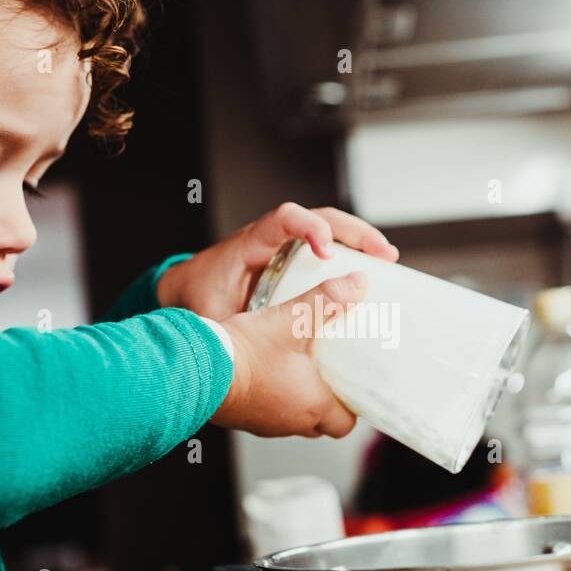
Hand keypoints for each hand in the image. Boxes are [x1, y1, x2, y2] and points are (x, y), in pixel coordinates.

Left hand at [156, 202, 396, 320]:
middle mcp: (271, 238)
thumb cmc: (194, 300)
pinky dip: (352, 256)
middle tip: (383, 253)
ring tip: (388, 259)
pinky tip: (373, 274)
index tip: (328, 250)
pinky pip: (327, 249)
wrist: (182, 291)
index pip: (283, 219)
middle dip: (354, 231)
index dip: (309, 227)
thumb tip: (251, 353)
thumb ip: (229, 330)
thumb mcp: (210, 318)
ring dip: (360, 240)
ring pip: (330, 227)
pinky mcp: (293, 262)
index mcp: (249, 244)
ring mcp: (285, 247)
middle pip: (320, 216)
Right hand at [210, 272, 366, 437]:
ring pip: (293, 420)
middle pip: (321, 425)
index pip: (345, 424)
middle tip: (329, 377)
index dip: (352, 407)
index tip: (351, 386)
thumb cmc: (246, 351)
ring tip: (299, 371)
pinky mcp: (241, 418)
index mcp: (312, 406)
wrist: (197, 367)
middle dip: (327, 404)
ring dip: (298, 401)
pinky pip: (265, 414)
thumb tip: (358, 283)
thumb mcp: (292, 320)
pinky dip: (271, 399)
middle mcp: (290, 422)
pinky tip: (266, 373)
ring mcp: (264, 424)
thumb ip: (328, 300)